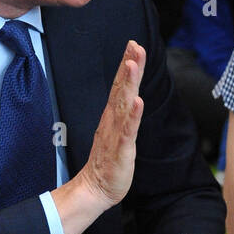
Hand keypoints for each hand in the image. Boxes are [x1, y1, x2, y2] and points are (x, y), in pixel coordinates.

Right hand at [79, 41, 144, 208]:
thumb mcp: (118, 133)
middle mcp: (113, 120)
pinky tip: (137, 102)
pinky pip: (127, 130)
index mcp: (113, 116)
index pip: (120, 86)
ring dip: (128, 83)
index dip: (127, 65)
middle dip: (129, 66)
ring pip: (123, 104)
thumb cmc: (108, 162)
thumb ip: (123, 115)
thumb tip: (129, 96)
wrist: (95, 188)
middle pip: (121, 88)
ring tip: (132, 64)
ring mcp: (116, 133)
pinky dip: (132, 116)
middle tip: (134, 46)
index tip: (133, 45)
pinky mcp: (121, 149)